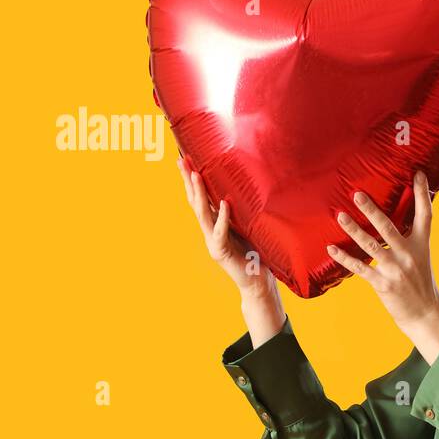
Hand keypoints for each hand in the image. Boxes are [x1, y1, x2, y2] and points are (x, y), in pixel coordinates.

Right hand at [177, 155, 277, 297]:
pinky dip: (223, 217)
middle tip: (182, 159)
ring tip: (195, 174)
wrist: (256, 281)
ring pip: (203, 215)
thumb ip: (238, 211)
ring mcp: (213, 242)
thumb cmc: (254, 252)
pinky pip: (221, 232)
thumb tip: (239, 187)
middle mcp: (209, 231)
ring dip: (199, 194)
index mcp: (214, 223)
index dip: (191, 179)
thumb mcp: (245, 226)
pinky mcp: (222, 253)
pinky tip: (224, 203)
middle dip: (188, 180)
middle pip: (195, 202)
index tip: (186, 157)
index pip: (200, 197)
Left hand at [328, 171, 438, 362]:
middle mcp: (409, 254)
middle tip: (357, 194)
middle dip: (372, 210)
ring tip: (340, 216)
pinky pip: (360, 268)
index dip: (422, 194)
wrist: (425, 315)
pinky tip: (332, 249)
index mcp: (421, 245)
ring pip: (371, 245)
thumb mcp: (421, 259)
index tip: (417, 174)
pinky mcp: (384, 284)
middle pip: (389, 227)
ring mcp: (396, 269)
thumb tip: (392, 223)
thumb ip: (409, 241)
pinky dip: (345, 258)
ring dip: (353, 230)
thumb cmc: (421, 285)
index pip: (425, 215)